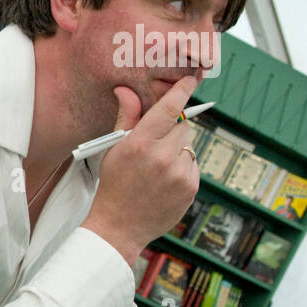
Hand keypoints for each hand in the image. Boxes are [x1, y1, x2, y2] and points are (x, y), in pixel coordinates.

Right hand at [81, 76, 199, 263]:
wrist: (119, 227)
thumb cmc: (113, 185)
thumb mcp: (113, 150)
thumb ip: (126, 118)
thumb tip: (126, 90)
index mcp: (140, 144)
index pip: (169, 108)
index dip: (182, 90)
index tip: (191, 79)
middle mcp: (162, 156)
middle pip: (183, 125)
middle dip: (173, 128)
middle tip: (156, 144)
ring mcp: (179, 173)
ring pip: (189, 145)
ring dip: (177, 150)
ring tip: (157, 169)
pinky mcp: (191, 187)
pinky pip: (193, 165)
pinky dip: (183, 168)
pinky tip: (165, 181)